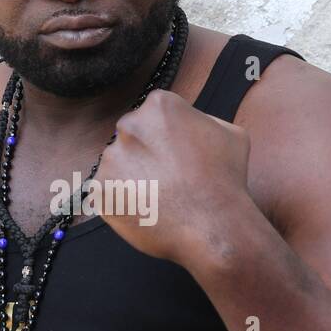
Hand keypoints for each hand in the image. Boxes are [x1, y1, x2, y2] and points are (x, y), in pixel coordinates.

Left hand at [93, 88, 252, 269]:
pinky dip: (123, 202)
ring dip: (133, 178)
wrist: (213, 224)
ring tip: (159, 198)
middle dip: (146, 155)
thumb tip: (188, 124)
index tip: (177, 156)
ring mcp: (111, 158)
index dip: (167, 138)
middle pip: (132, 137)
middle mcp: (129, 125)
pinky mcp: (100, 189)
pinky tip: (146, 210)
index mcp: (159, 105)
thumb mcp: (229, 133)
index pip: (154, 116)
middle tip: (167, 179)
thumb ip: (202, 120)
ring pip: (118, 165)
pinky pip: (108, 192)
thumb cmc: (225, 179)